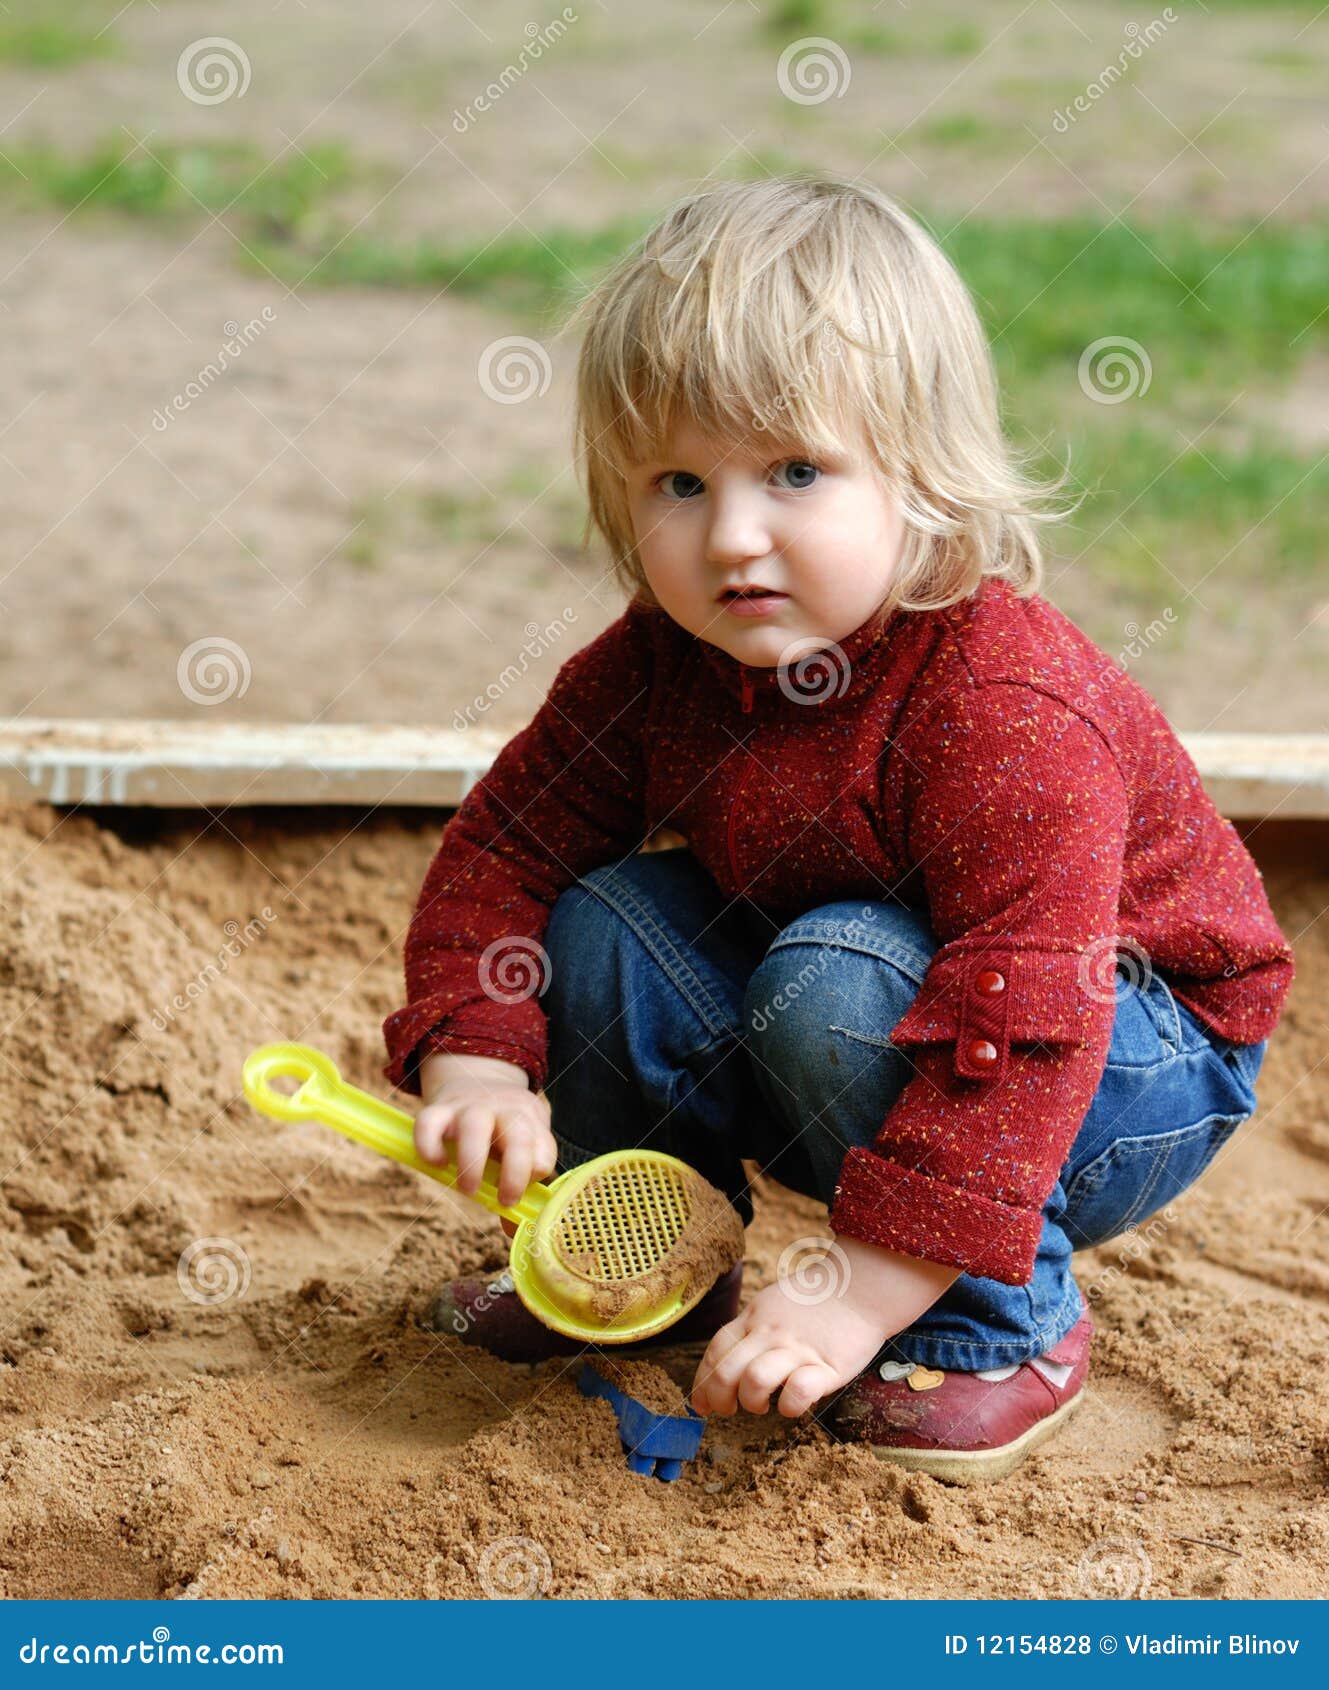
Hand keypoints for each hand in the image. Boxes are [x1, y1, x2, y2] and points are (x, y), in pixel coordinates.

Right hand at [414, 1051, 555, 1210]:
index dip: (534, 1175)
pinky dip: (429, 1146)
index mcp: (530, 1122)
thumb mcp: (523, 1142)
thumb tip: (512, 1229)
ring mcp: (471, 1107)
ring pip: (474, 1125)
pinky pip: (429, 1122)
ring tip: (468, 1189)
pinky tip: (437, 1164)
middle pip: (518, 1134)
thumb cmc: (504, 1126)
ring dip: (472, 1162)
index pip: (543, 1150)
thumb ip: (520, 1181)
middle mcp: (504, 1111)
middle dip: (515, 1172)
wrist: (477, 1076)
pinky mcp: (440, 1108)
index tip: (519, 1194)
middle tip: (504, 1201)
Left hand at [690, 1235, 960, 1418]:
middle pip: (727, 1371)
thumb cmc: (817, 1299)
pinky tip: (793, 1405)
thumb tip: (728, 1359)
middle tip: (727, 1411)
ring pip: (755, 1381)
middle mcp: (770, 1332)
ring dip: (752, 1402)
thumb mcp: (772, 1302)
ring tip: (762, 1406)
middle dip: (718, 1399)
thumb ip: (751, 1328)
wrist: (861, 1287)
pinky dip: (789, 1407)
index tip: (701, 1402)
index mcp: (755, 1316)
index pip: (716, 1351)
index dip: (702, 1381)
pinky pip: (797, 1393)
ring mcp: (798, 1349)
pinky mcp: (828, 1367)